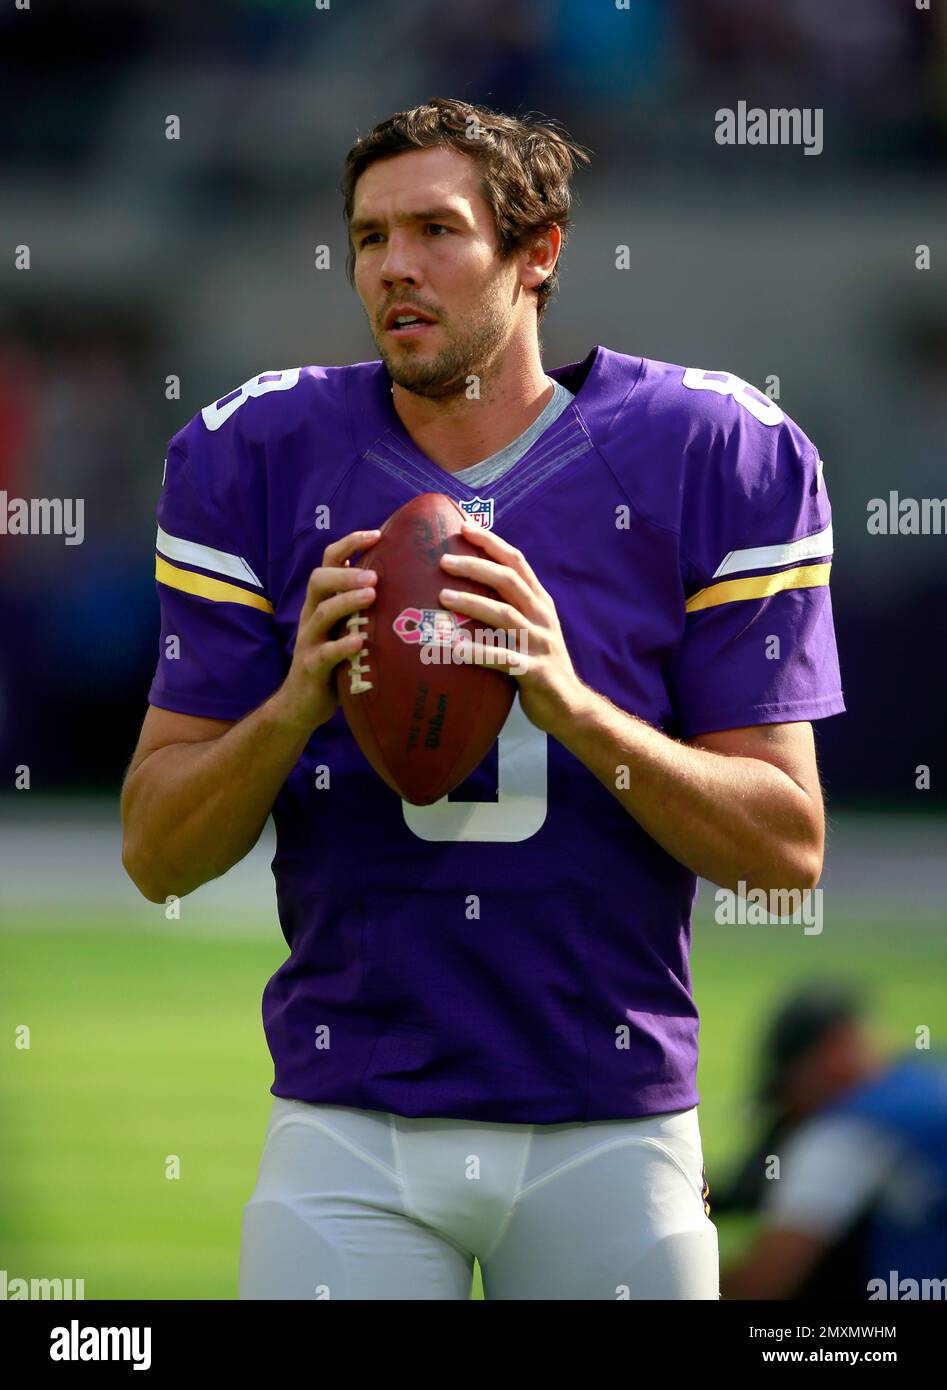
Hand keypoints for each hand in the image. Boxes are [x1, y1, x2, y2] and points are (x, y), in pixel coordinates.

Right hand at [275, 528, 379, 733]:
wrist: (302, 703)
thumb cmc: (336, 662)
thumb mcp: (348, 628)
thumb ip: (366, 607)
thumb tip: (410, 583)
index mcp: (323, 601)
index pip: (330, 561)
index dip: (350, 544)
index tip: (377, 533)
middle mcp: (312, 615)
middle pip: (319, 580)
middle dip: (346, 572)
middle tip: (375, 575)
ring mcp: (310, 640)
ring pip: (321, 612)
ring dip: (347, 601)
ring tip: (372, 595)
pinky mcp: (312, 667)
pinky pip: (325, 653)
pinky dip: (342, 645)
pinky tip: (361, 641)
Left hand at [438, 522, 587, 736]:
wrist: (570, 707)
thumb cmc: (538, 665)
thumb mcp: (531, 629)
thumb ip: (510, 608)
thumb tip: (470, 587)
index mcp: (540, 603)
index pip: (517, 562)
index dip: (492, 542)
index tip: (464, 527)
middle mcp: (542, 618)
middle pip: (509, 581)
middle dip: (476, 567)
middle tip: (443, 561)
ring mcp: (539, 644)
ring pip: (505, 615)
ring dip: (473, 604)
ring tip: (443, 597)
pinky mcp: (533, 672)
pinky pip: (503, 659)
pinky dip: (478, 652)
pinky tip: (454, 650)